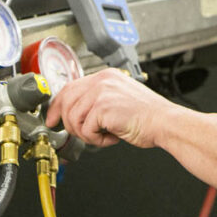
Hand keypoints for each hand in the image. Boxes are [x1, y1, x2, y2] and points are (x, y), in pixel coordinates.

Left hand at [45, 68, 174, 147]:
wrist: (164, 122)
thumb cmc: (147, 116)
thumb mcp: (119, 99)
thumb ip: (98, 100)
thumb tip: (75, 113)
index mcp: (106, 76)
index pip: (70, 87)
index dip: (57, 105)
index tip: (52, 118)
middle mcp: (102, 80)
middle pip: (66, 102)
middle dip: (69, 124)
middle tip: (82, 134)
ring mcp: (102, 92)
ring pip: (73, 119)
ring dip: (87, 134)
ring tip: (105, 135)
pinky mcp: (103, 108)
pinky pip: (86, 130)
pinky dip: (98, 140)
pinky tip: (113, 137)